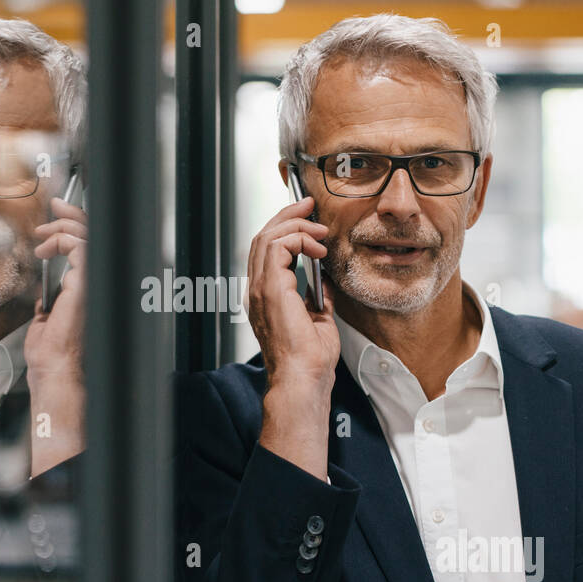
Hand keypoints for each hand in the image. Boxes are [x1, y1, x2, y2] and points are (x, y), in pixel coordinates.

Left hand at [25, 197, 86, 476]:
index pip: (90, 250)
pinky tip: (46, 249)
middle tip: (53, 209)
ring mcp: (95, 282)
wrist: (56, 370)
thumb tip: (43, 297)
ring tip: (42, 235)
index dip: (74, 229)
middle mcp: (97, 284)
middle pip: (94, 236)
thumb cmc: (53, 355)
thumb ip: (50, 304)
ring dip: (62, 227)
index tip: (53, 221)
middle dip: (71, 216)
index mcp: (90, 292)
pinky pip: (79, 245)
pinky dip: (61, 240)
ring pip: (88, 236)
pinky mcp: (87, 282)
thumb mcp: (48, 321)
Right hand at [245, 196, 338, 480]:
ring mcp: (260, 288)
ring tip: (319, 230)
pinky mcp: (270, 288)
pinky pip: (278, 247)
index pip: (267, 251)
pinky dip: (299, 240)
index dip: (286, 229)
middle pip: (263, 237)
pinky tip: (317, 249)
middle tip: (309, 204)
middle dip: (288, 215)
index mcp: (266, 297)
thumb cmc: (309, 360)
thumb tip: (325, 281)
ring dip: (296, 225)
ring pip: (267, 236)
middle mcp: (257, 290)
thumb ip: (317, 297)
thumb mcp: (318, 320)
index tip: (309, 218)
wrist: (303, 377)